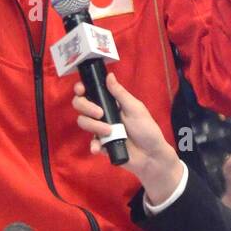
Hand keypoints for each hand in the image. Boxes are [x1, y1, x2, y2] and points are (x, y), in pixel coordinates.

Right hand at [72, 71, 182, 203]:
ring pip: (83, 122)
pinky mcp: (100, 145)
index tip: (82, 90)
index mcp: (111, 102)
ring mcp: (100, 129)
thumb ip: (120, 93)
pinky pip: (91, 143)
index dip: (81, 89)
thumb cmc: (146, 129)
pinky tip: (99, 148)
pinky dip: (94, 145)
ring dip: (94, 126)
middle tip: (100, 113)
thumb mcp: (135, 108)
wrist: (150, 155)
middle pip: (81, 105)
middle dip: (86, 107)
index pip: (90, 92)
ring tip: (110, 133)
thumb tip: (109, 75)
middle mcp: (103, 114)